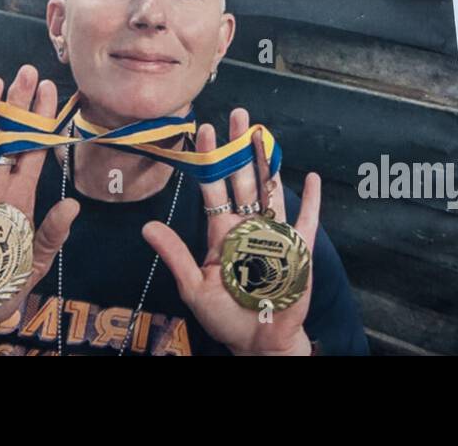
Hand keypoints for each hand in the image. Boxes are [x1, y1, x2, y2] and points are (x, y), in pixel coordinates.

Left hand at [143, 109, 319, 355]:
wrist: (259, 341)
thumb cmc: (226, 317)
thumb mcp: (194, 287)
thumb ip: (174, 255)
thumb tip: (146, 227)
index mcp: (222, 233)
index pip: (213, 187)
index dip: (209, 159)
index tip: (204, 130)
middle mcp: (247, 226)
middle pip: (242, 178)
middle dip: (239, 147)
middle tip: (237, 116)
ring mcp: (274, 234)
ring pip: (270, 190)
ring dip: (268, 162)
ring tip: (263, 133)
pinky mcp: (298, 249)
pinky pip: (306, 219)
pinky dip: (310, 199)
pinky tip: (311, 177)